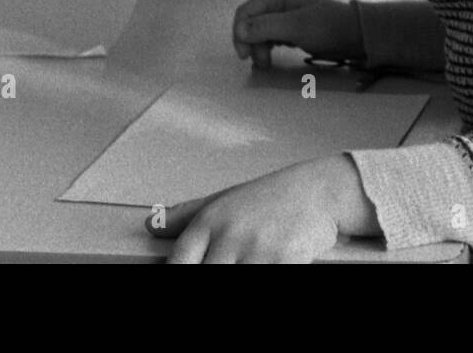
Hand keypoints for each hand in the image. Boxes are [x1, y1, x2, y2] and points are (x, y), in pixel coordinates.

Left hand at [147, 155, 379, 262]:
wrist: (320, 190)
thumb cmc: (272, 196)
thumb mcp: (225, 198)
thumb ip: (187, 214)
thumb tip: (152, 226)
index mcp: (210, 220)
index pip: (177, 263)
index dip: (175, 276)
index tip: (171, 280)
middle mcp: (229, 234)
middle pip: (206, 277)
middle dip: (212, 281)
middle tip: (227, 271)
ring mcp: (256, 249)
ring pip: (234, 282)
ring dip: (243, 277)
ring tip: (249, 265)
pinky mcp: (284, 260)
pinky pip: (266, 282)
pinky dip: (266, 277)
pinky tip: (269, 267)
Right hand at [232, 0, 360, 69]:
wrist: (357, 35)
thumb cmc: (329, 27)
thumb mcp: (297, 27)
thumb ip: (267, 26)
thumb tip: (240, 31)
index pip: (245, 12)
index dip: (239, 33)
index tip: (244, 55)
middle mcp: (277, 3)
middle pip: (249, 22)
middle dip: (249, 43)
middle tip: (259, 63)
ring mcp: (283, 16)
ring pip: (258, 32)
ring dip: (257, 47)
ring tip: (266, 64)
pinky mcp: (290, 29)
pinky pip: (269, 37)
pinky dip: (266, 47)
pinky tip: (271, 57)